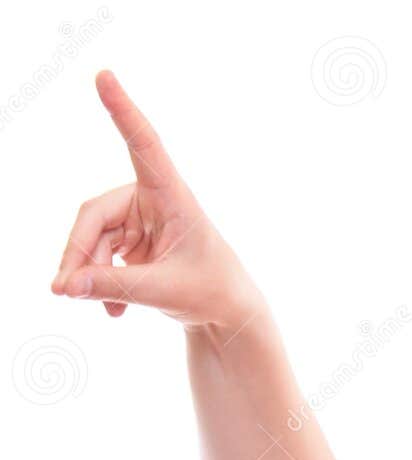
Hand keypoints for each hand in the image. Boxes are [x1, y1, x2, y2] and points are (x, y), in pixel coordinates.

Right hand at [50, 70, 261, 332]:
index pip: (144, 146)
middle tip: (64, 291)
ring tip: (97, 307)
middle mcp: (151, 199)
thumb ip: (115, 287)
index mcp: (172, 196)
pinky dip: (101, 284)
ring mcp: (138, 219)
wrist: (227, 313)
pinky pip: (100, 257)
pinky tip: (112, 312)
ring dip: (89, 274)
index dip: (123, 111)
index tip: (105, 76)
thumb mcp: (165, 292)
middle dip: (79, 254)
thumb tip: (65, 286)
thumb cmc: (210, 292)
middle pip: (95, 216)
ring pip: (92, 238)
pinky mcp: (130, 239)